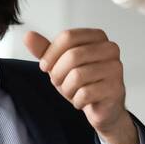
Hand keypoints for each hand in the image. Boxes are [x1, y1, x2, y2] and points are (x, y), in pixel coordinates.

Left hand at [25, 28, 138, 143]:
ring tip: (72, 92)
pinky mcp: (116, 88)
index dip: (51, 54)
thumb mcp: (59, 64)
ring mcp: (116, 68)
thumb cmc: (82, 82)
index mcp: (97, 36)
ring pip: (78, 75)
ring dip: (67, 89)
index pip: (68, 36)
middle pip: (73, 55)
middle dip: (58, 74)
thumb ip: (44, 49)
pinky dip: (77, 100)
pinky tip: (82, 101)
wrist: (101, 108)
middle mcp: (110, 49)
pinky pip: (86, 93)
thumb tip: (28, 36)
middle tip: (59, 83)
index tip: (45, 66)